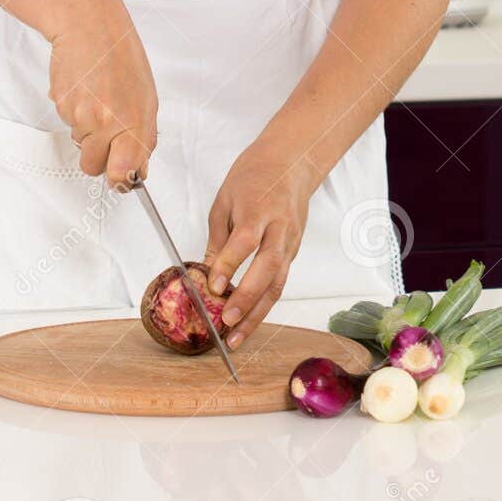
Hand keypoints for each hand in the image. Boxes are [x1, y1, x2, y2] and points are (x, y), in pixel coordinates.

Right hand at [48, 0, 157, 189]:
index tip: (121, 178)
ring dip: (88, 131)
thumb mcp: (146, 98)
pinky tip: (86, 90)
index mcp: (134, 119)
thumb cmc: (122, 57)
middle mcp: (106, 120)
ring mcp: (81, 114)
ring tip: (98, 100)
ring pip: (80, 144)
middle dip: (99, 157)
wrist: (89, 26)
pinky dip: (76, 112)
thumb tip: (137, 168)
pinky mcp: (61, 105)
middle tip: (107, 133)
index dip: (119, 180)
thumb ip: (144, 136)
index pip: (122, 171)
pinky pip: (68, 124)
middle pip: (93, 168)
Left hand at [204, 141, 315, 347]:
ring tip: (237, 337)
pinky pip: (280, 281)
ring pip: (279, 283)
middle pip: (268, 267)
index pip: (246, 241)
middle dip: (248, 298)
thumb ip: (218, 239)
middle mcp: (280, 228)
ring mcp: (291, 241)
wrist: (291, 162)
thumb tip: (206, 275)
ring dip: (258, 314)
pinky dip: (265, 304)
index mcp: (259, 209)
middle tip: (227, 321)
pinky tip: (248, 320)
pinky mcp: (295, 251)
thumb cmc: (254, 176)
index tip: (213, 287)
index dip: (230, 265)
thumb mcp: (225, 200)